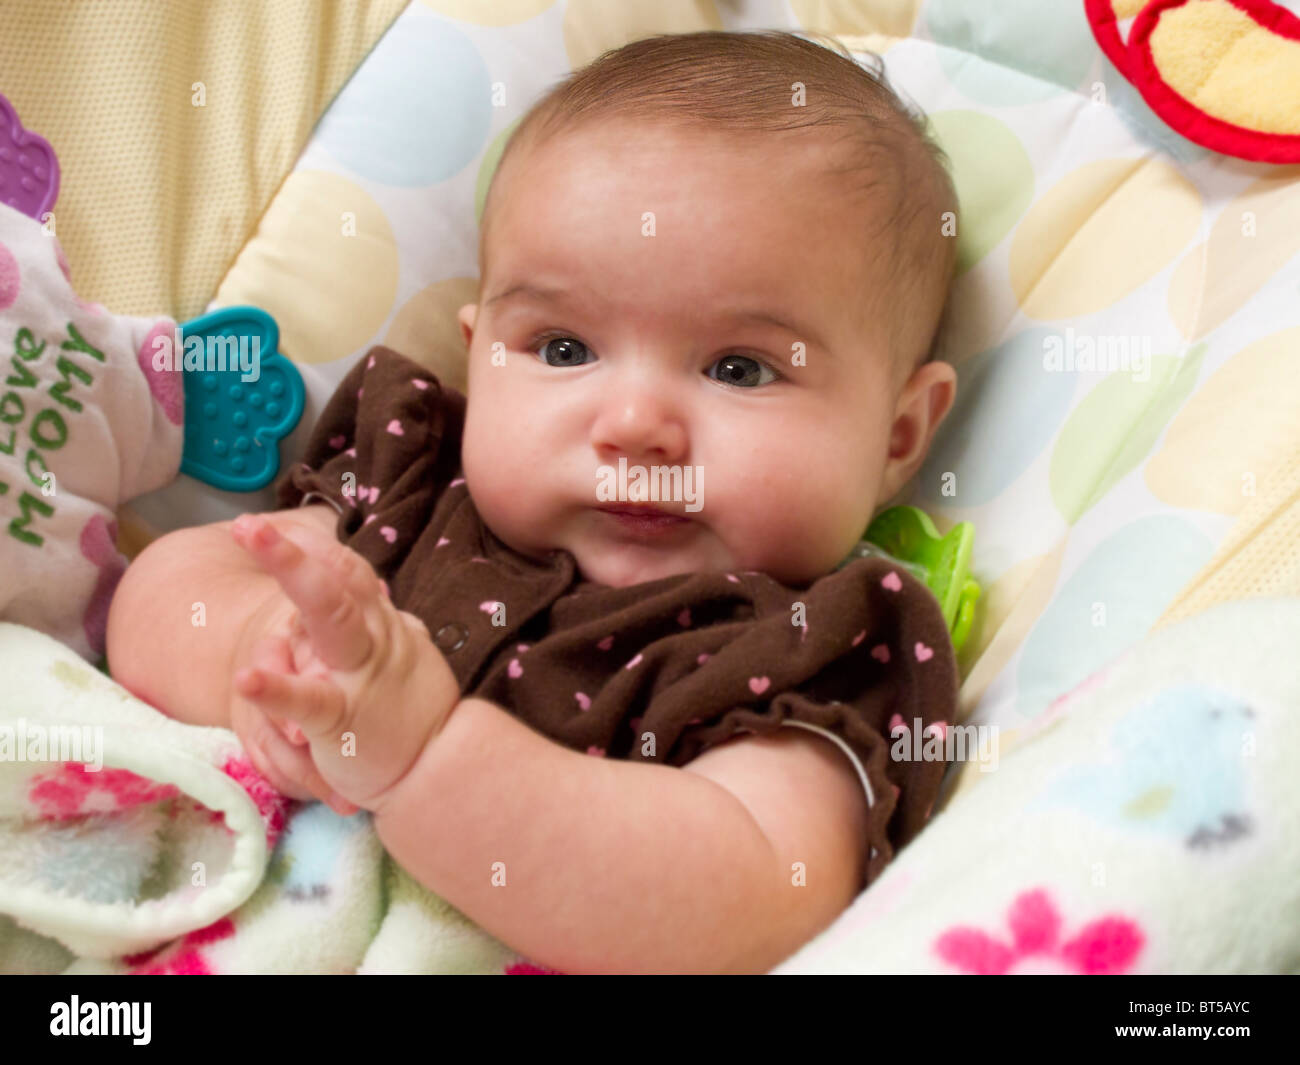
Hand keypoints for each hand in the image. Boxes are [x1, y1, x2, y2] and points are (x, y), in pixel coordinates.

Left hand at [228, 513, 460, 811]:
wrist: (447, 771)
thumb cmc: (411, 719)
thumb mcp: (390, 667)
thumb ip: (362, 637)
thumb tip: (339, 611)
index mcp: (382, 628)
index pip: (350, 577)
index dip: (315, 551)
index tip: (273, 530)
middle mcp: (374, 639)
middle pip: (339, 580)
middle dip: (290, 550)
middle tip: (248, 525)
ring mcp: (359, 676)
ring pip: (330, 615)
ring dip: (293, 573)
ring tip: (252, 539)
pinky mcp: (344, 719)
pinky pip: (308, 700)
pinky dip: (277, 689)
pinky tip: (246, 680)